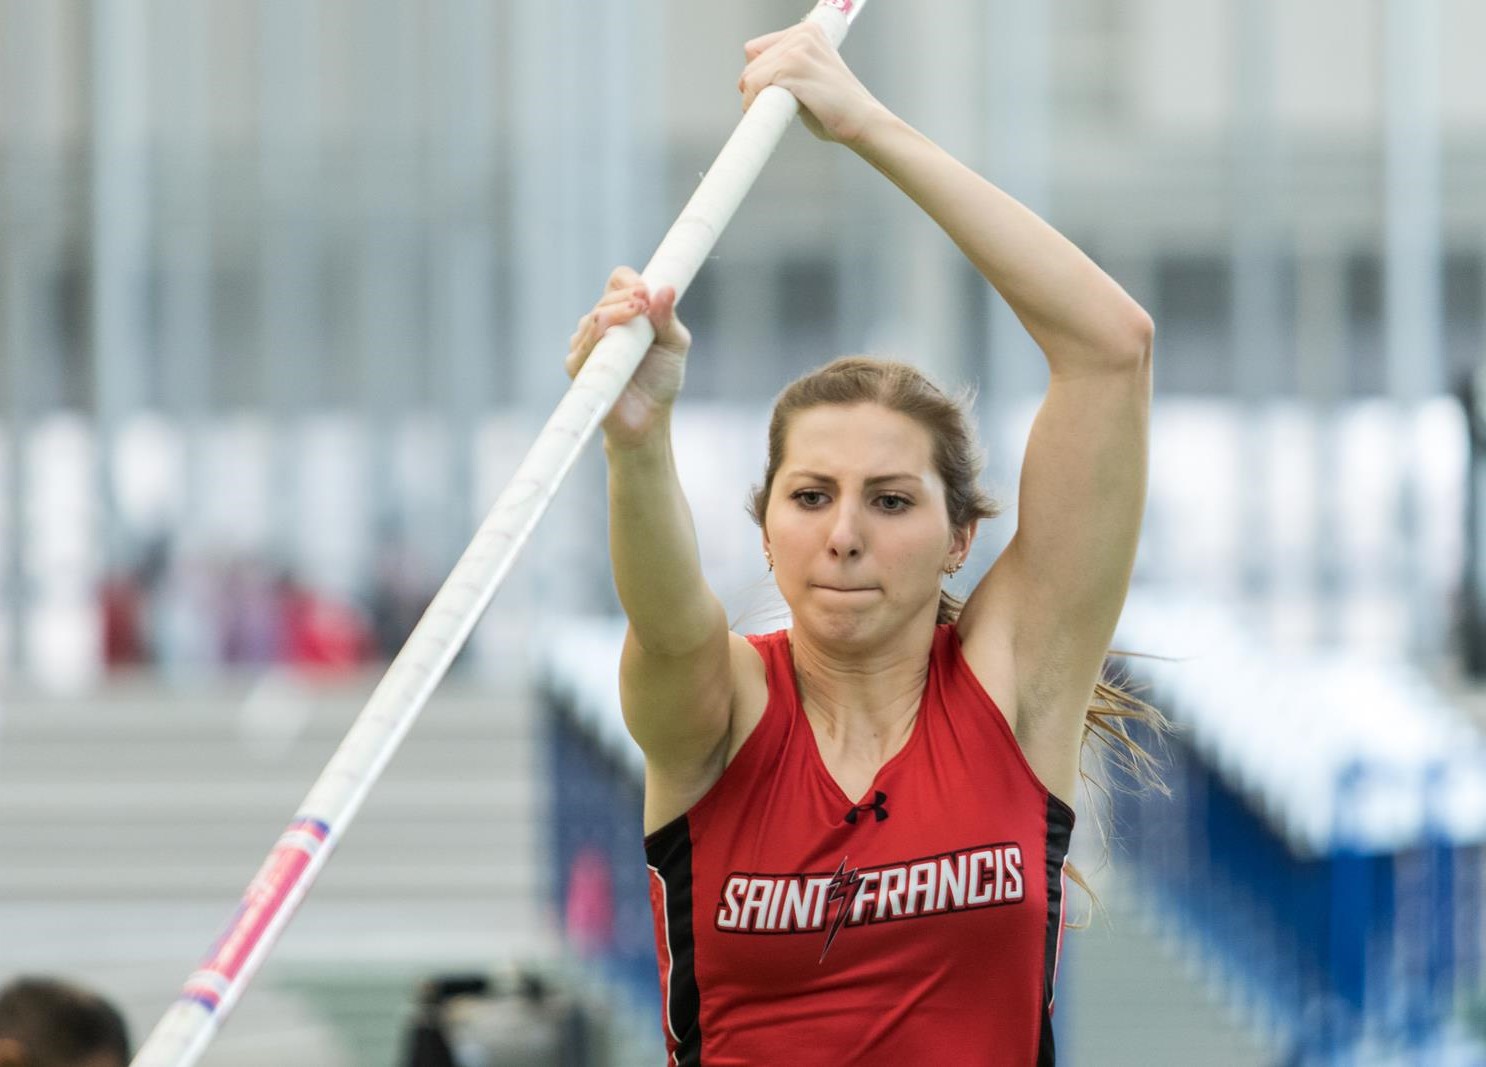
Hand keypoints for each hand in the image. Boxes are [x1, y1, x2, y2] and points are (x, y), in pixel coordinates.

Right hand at [566, 266, 690, 448]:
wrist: (648, 419)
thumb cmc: (660, 380)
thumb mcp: (674, 344)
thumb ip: (668, 318)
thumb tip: (667, 289)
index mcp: (623, 313)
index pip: (618, 281)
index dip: (630, 281)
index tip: (646, 291)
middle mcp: (600, 325)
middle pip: (606, 298)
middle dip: (627, 296)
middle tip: (645, 302)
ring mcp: (585, 345)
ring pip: (594, 317)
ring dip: (616, 312)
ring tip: (637, 313)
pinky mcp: (577, 366)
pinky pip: (582, 345)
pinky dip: (596, 335)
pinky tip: (610, 334)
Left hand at [739, 21, 885, 144]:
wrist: (862, 121)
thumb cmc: (838, 107)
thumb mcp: (812, 76)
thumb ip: (789, 69)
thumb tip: (755, 80)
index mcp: (808, 32)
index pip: (759, 48)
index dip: (758, 73)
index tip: (766, 92)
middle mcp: (802, 34)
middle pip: (752, 60)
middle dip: (755, 86)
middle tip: (772, 106)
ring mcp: (798, 49)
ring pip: (750, 74)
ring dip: (754, 97)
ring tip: (775, 111)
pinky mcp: (793, 67)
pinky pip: (753, 84)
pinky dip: (754, 103)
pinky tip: (772, 113)